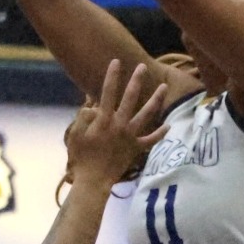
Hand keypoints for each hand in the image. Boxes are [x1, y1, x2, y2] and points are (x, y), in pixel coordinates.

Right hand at [65, 59, 168, 185]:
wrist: (94, 181)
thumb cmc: (81, 158)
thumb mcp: (75, 135)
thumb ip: (83, 118)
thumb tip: (92, 106)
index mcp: (104, 120)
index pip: (107, 92)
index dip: (112, 76)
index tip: (116, 62)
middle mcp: (120, 125)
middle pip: (130, 98)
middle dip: (136, 81)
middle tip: (142, 67)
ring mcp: (130, 136)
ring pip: (146, 114)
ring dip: (155, 100)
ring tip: (163, 87)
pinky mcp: (136, 149)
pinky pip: (151, 140)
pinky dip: (160, 133)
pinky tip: (169, 126)